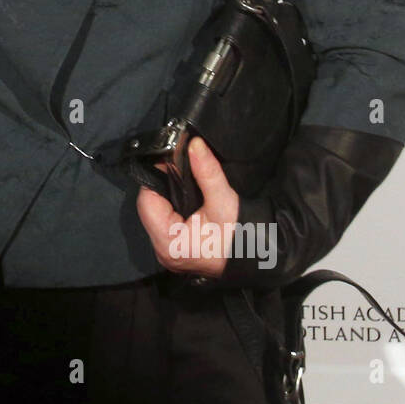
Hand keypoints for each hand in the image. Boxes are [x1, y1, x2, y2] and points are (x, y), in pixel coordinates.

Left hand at [136, 138, 239, 279]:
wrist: (257, 258)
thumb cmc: (240, 236)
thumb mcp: (224, 200)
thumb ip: (206, 171)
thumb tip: (193, 145)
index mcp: (168, 242)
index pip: (147, 201)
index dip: (156, 178)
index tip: (170, 162)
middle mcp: (162, 250)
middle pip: (149, 207)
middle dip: (162, 187)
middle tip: (180, 171)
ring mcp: (167, 252)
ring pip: (157, 214)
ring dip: (168, 197)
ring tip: (186, 185)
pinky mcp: (174, 249)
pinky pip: (165, 223)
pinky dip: (173, 209)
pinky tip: (187, 200)